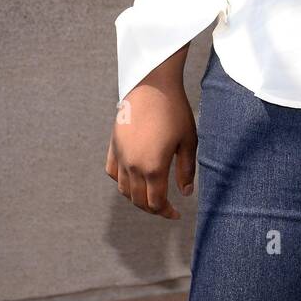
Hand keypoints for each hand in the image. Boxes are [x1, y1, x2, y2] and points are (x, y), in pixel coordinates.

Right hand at [106, 59, 196, 220]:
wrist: (152, 86)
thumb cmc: (175, 111)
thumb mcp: (188, 141)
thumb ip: (186, 170)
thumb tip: (185, 193)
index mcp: (153, 167)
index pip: (156, 202)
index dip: (166, 213)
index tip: (176, 214)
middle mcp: (132, 166)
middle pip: (138, 200)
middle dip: (153, 208)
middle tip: (165, 208)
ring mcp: (120, 156)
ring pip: (124, 189)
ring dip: (136, 197)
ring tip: (150, 196)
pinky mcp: (113, 145)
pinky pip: (112, 172)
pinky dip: (121, 181)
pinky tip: (132, 179)